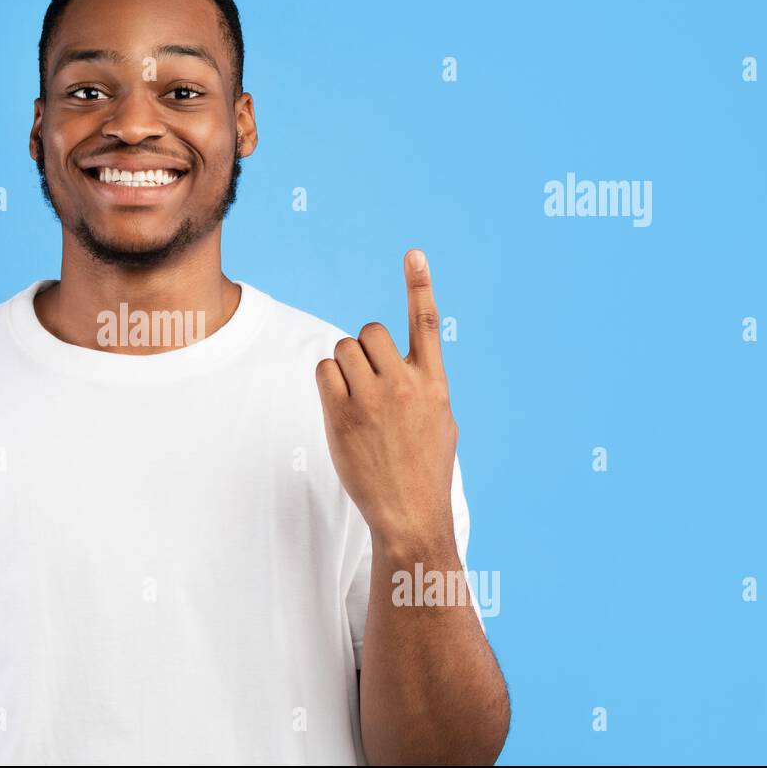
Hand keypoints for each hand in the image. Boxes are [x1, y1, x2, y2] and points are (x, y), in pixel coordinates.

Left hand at [315, 249, 457, 549]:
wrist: (410, 514)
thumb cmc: (426, 470)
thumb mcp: (442, 422)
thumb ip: (424, 386)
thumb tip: (406, 364)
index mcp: (435, 383)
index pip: (427, 322)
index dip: (420, 284)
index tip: (413, 253)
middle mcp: (406, 384)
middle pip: (370, 331)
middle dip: (364, 348)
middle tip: (368, 379)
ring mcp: (373, 399)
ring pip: (344, 348)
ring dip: (344, 365)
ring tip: (355, 398)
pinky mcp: (343, 415)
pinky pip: (324, 372)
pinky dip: (327, 382)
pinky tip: (339, 406)